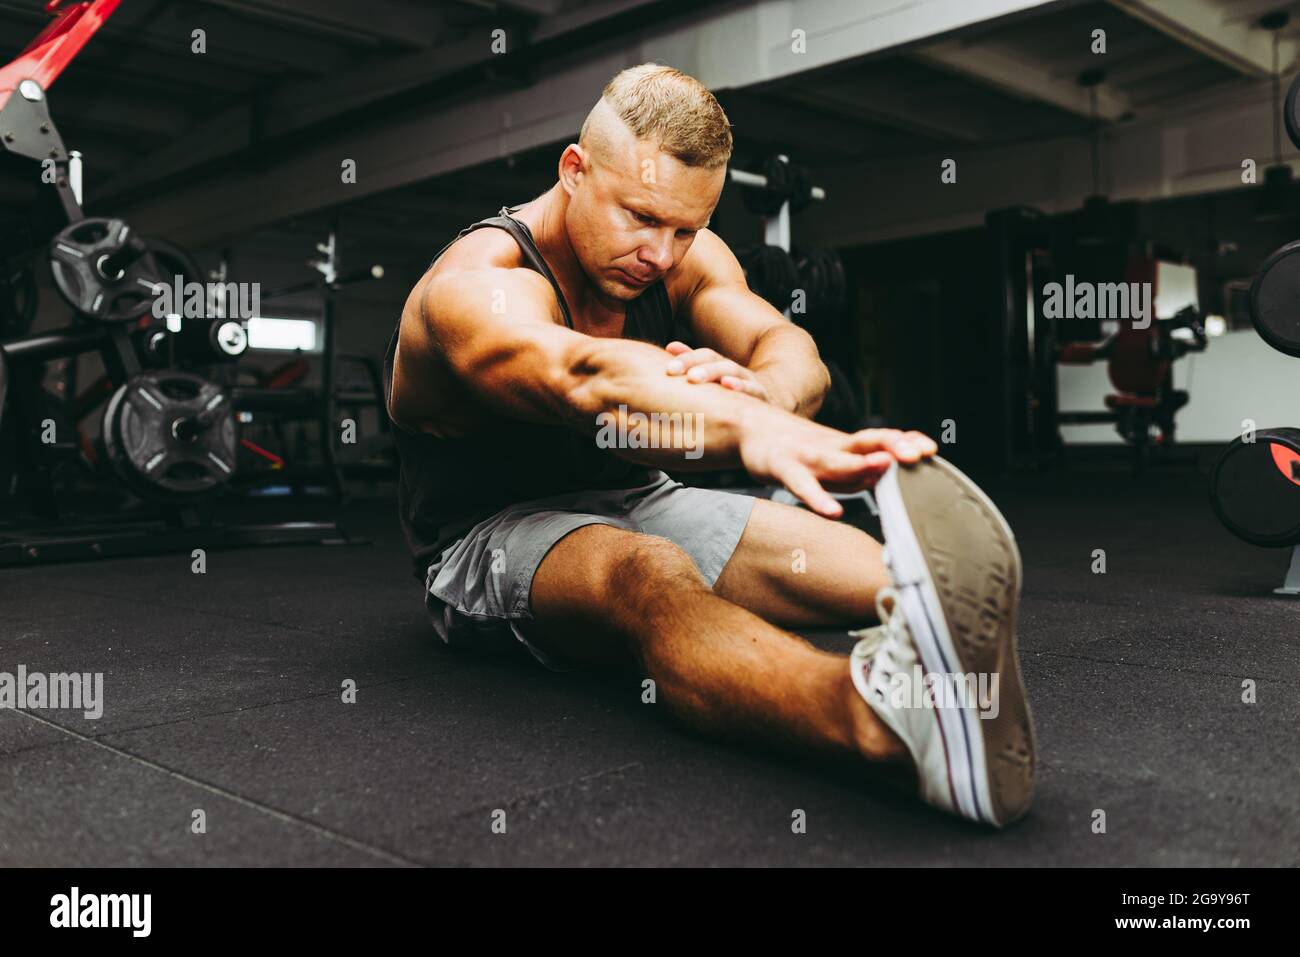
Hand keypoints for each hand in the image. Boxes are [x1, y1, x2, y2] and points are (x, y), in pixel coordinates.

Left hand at [664, 341, 771, 401]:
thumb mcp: (715, 377)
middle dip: (697, 365)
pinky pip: (753, 390)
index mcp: (722, 366)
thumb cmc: (735, 392)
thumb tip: (669, 347)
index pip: (705, 356)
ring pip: (732, 371)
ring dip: (713, 372)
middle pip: (716, 362)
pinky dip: (741, 387)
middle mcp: (736, 370)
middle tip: (678, 373)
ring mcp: (750, 381)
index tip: (669, 369)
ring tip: (694, 377)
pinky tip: (727, 385)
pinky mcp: (762, 396)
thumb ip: (693, 362)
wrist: (773, 402)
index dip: (687, 359)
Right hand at [736, 409, 938, 517]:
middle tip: (918, 453)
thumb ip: (861, 468)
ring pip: (838, 461)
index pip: (881, 440)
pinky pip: (802, 485)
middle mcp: (831, 448)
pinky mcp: (783, 468)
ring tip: (884, 467)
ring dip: (861, 464)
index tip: (931, 449)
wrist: (750, 427)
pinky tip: (833, 512)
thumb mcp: (833, 456)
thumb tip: (893, 480)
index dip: (905, 442)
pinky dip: (818, 498)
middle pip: (866, 443)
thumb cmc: (796, 450)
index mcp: (846, 446)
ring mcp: (807, 456)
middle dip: (893, 446)